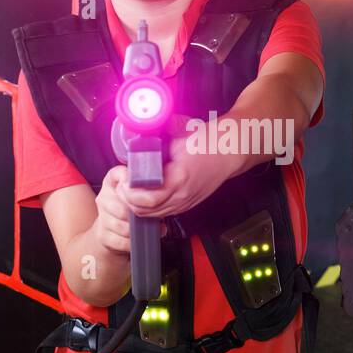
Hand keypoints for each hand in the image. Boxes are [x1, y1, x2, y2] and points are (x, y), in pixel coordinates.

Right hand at [91, 165, 168, 255]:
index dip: (128, 179)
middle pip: (121, 206)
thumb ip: (146, 194)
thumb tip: (161, 205)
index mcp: (112, 183)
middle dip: (137, 214)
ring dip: (136, 230)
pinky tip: (137, 239)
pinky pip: (120, 240)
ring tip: (145, 229)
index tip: (139, 186)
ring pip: (121, 225)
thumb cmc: (129, 211)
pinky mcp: (102, 235)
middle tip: (148, 216)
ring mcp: (101, 216)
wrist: (110, 233)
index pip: (117, 174)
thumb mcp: (136, 197)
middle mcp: (104, 197)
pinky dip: (131, 242)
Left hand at [118, 131, 235, 219]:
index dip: (128, 192)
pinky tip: (145, 194)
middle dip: (128, 200)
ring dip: (137, 205)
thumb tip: (136, 141)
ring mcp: (185, 203)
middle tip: (123, 184)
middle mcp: (181, 196)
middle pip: (145, 212)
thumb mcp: (178, 137)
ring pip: (152, 216)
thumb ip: (156, 142)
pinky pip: (162, 213)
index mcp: (178, 179)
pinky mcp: (186, 205)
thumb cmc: (209, 143)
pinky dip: (149, 207)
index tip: (124, 178)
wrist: (230, 151)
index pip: (145, 199)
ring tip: (132, 188)